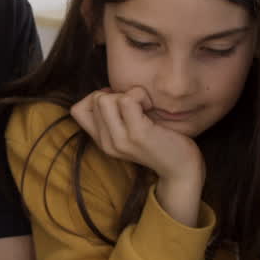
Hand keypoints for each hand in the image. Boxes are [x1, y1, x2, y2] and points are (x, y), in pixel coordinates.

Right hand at [70, 87, 203, 186]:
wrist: (181, 168)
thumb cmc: (161, 142)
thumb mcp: (130, 131)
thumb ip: (114, 117)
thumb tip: (107, 92)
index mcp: (103, 142)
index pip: (77, 110)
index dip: (96, 98)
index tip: (119, 104)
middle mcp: (107, 143)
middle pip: (95, 99)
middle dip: (118, 94)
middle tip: (138, 107)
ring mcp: (120, 140)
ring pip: (105, 98)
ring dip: (129, 95)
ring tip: (145, 108)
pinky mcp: (137, 134)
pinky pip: (127, 100)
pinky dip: (140, 96)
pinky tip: (151, 108)